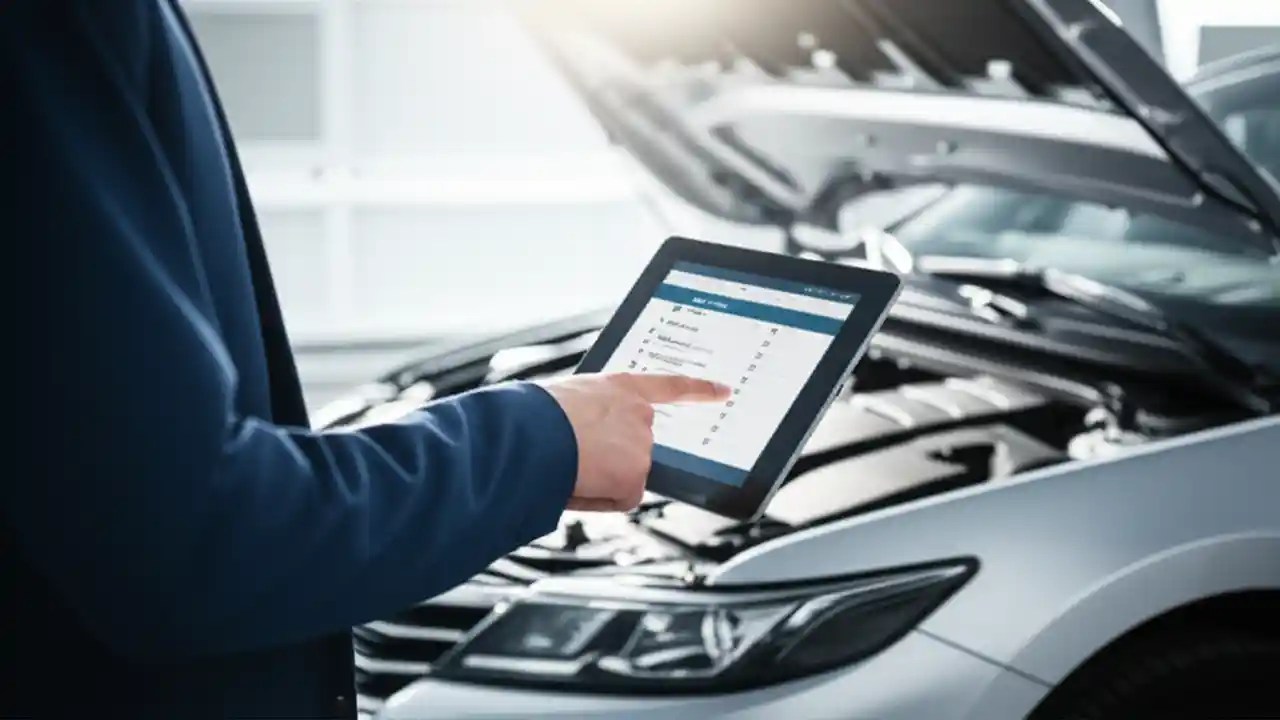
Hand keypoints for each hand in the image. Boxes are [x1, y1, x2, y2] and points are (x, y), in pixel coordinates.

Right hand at [540, 373, 730, 511]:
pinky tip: (577, 483)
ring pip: (625, 473)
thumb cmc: (537, 415)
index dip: (700, 389)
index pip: (671, 386)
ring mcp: (641, 448)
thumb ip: (595, 411)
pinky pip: (619, 497)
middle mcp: (639, 415)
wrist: (533, 435)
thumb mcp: (570, 397)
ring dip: (601, 476)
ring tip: (568, 465)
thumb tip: (592, 437)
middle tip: (577, 454)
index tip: (724, 391)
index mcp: (622, 386)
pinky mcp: (635, 478)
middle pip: (636, 445)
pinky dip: (599, 498)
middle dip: (612, 455)